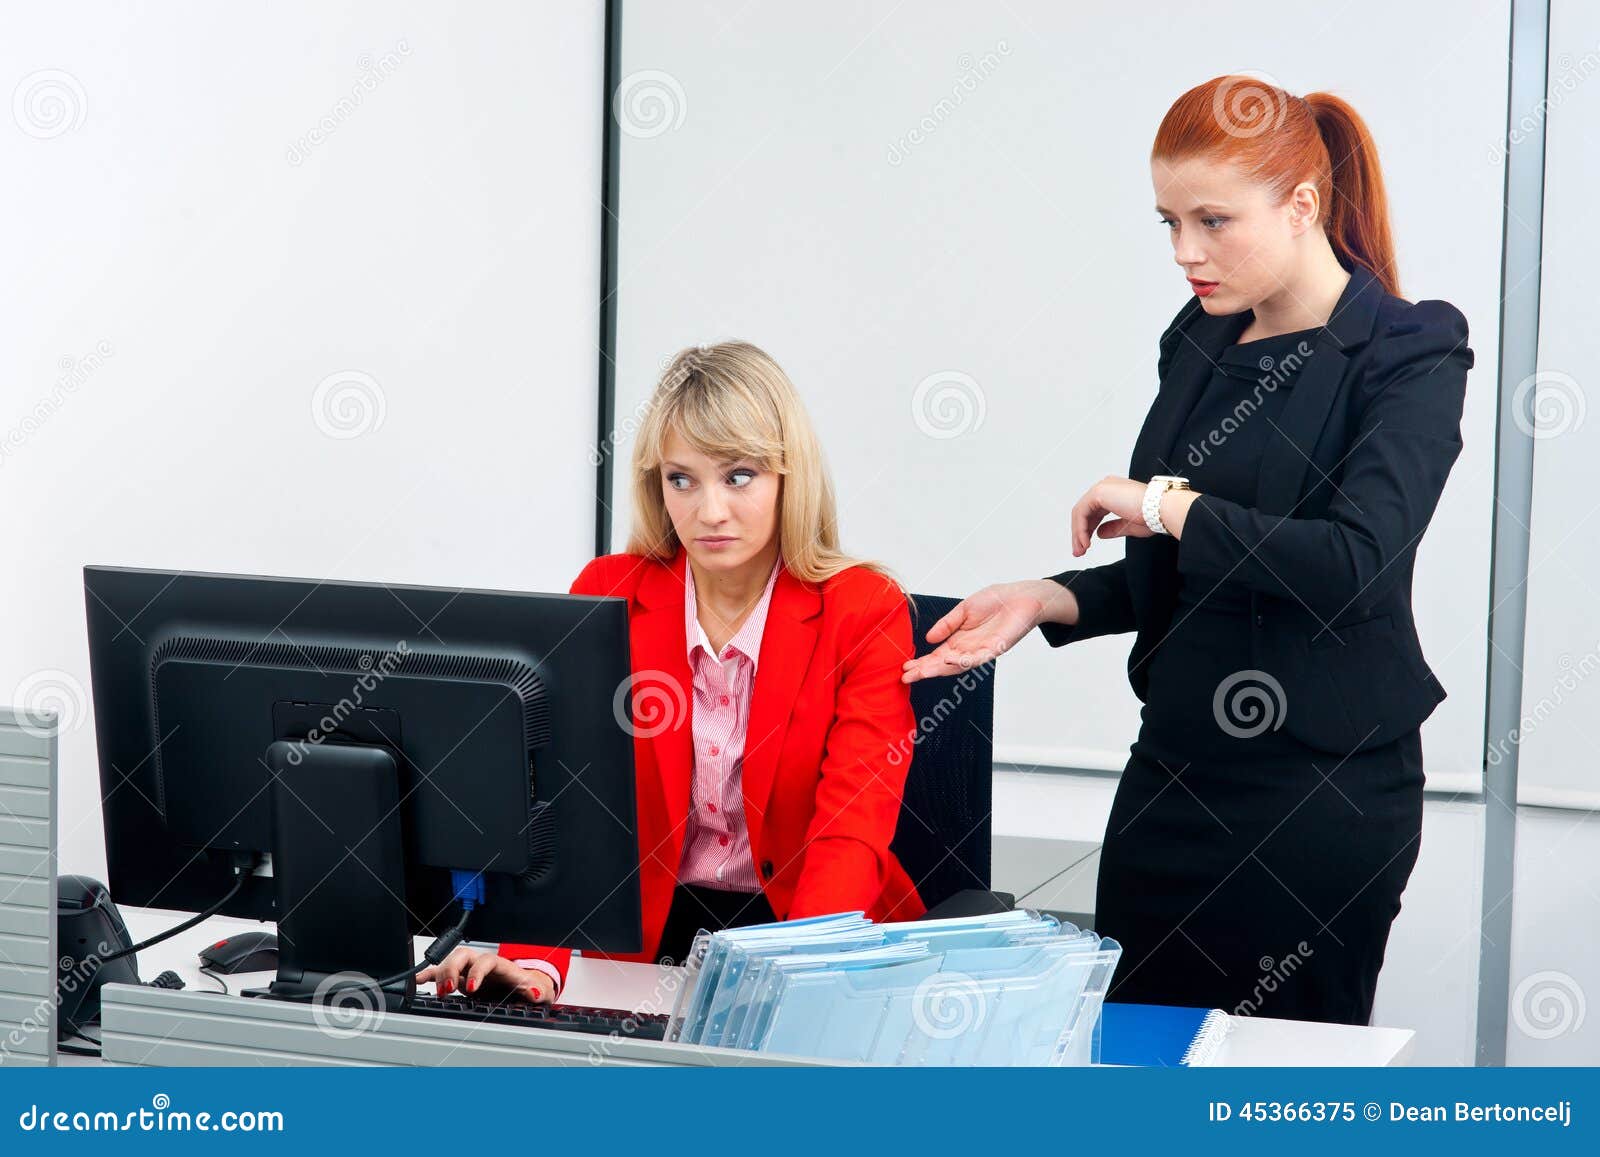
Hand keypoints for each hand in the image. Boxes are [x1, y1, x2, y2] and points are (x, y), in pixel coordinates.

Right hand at [417, 947, 556, 1003]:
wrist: (519, 986)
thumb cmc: (523, 986)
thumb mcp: (533, 989)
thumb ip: (536, 991)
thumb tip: (535, 992)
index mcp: (499, 965)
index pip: (486, 961)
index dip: (476, 973)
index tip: (471, 987)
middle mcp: (481, 964)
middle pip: (463, 956)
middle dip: (453, 970)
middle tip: (449, 988)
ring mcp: (468, 971)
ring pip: (450, 963)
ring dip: (441, 975)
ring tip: (439, 991)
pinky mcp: (460, 979)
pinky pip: (440, 972)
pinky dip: (428, 975)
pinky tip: (417, 979)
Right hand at [901, 580, 1071, 682]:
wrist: (1021, 596)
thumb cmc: (995, 600)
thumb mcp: (963, 609)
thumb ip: (946, 624)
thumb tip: (928, 638)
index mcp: (960, 640)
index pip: (937, 656)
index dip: (922, 662)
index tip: (905, 668)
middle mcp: (969, 649)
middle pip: (944, 665)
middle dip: (925, 671)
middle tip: (906, 677)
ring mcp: (982, 651)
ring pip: (958, 665)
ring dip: (939, 669)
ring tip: (922, 672)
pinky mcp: (996, 648)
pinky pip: (978, 657)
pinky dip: (963, 660)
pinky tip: (948, 660)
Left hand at [1070, 476, 1153, 554]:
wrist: (1161, 509)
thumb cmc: (1154, 516)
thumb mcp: (1128, 525)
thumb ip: (1113, 528)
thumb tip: (1099, 534)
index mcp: (1115, 492)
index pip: (1094, 511)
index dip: (1088, 530)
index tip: (1085, 547)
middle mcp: (1108, 487)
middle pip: (1085, 512)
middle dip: (1080, 533)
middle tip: (1079, 552)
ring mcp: (1102, 487)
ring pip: (1081, 512)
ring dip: (1079, 533)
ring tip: (1081, 550)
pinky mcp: (1099, 492)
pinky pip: (1082, 512)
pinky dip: (1081, 528)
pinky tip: (1085, 542)